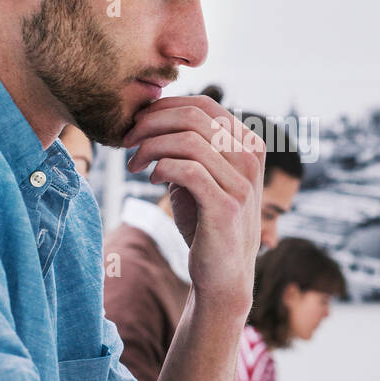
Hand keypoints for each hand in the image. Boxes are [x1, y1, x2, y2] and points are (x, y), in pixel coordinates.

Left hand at [123, 96, 264, 316]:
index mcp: (249, 144)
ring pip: (188, 141)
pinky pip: (187, 170)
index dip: (166, 107)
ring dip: (151, 147)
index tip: (139, 123)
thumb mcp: (203, 176)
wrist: (222, 274)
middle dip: (152, 123)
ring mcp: (242, 183)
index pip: (205, 105)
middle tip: (128, 140)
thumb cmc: (207, 223)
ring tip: (135, 163)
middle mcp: (251, 159)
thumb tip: (155, 114)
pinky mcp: (226, 206)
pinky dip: (161, 168)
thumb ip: (191, 147)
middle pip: (194, 117)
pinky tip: (151, 179)